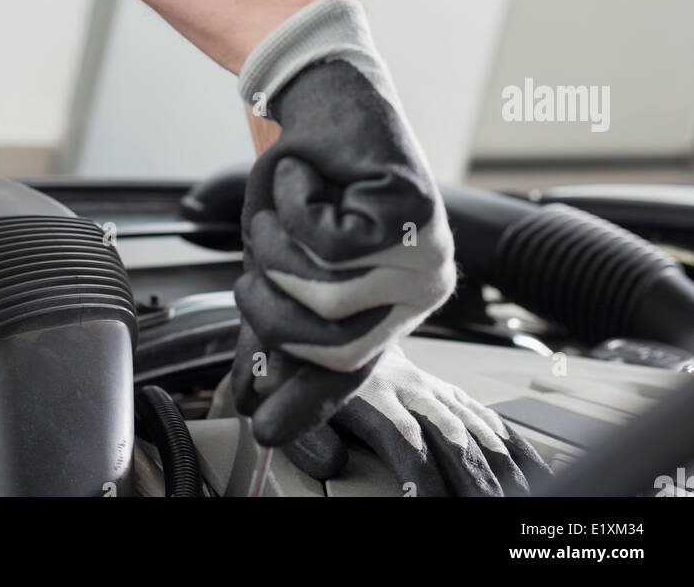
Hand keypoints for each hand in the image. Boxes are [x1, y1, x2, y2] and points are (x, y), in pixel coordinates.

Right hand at [233, 0, 456, 445]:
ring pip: (325, 289)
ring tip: (290, 199)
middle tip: (258, 245)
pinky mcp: (417, 213)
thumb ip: (278, 314)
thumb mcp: (281, 255)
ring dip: (278, 237)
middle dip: (270, 293)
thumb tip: (254, 383)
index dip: (304, 400)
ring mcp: (427, 252)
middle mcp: (420, 286)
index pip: (351, 369)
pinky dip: (295, 201)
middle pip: (326, 337)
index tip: (266, 425)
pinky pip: (331, 240)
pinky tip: (308, 174)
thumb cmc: (304, 174)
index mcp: (391, 302)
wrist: (317, 91)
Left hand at [283, 341, 552, 495]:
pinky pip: (485, 417)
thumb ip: (306, 431)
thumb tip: (333, 463)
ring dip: (502, 468)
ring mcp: (433, 388)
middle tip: (498, 514)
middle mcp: (410, 389)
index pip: (404, 441)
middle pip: (451, 439)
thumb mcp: (287, 392)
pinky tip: (533, 468)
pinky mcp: (445, 391)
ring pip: (476, 430)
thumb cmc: (302, 365)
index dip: (419, 478)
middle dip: (476, 481)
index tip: (430, 505)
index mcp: (372, 394)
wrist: (329, 308)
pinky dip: (513, 444)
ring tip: (527, 499)